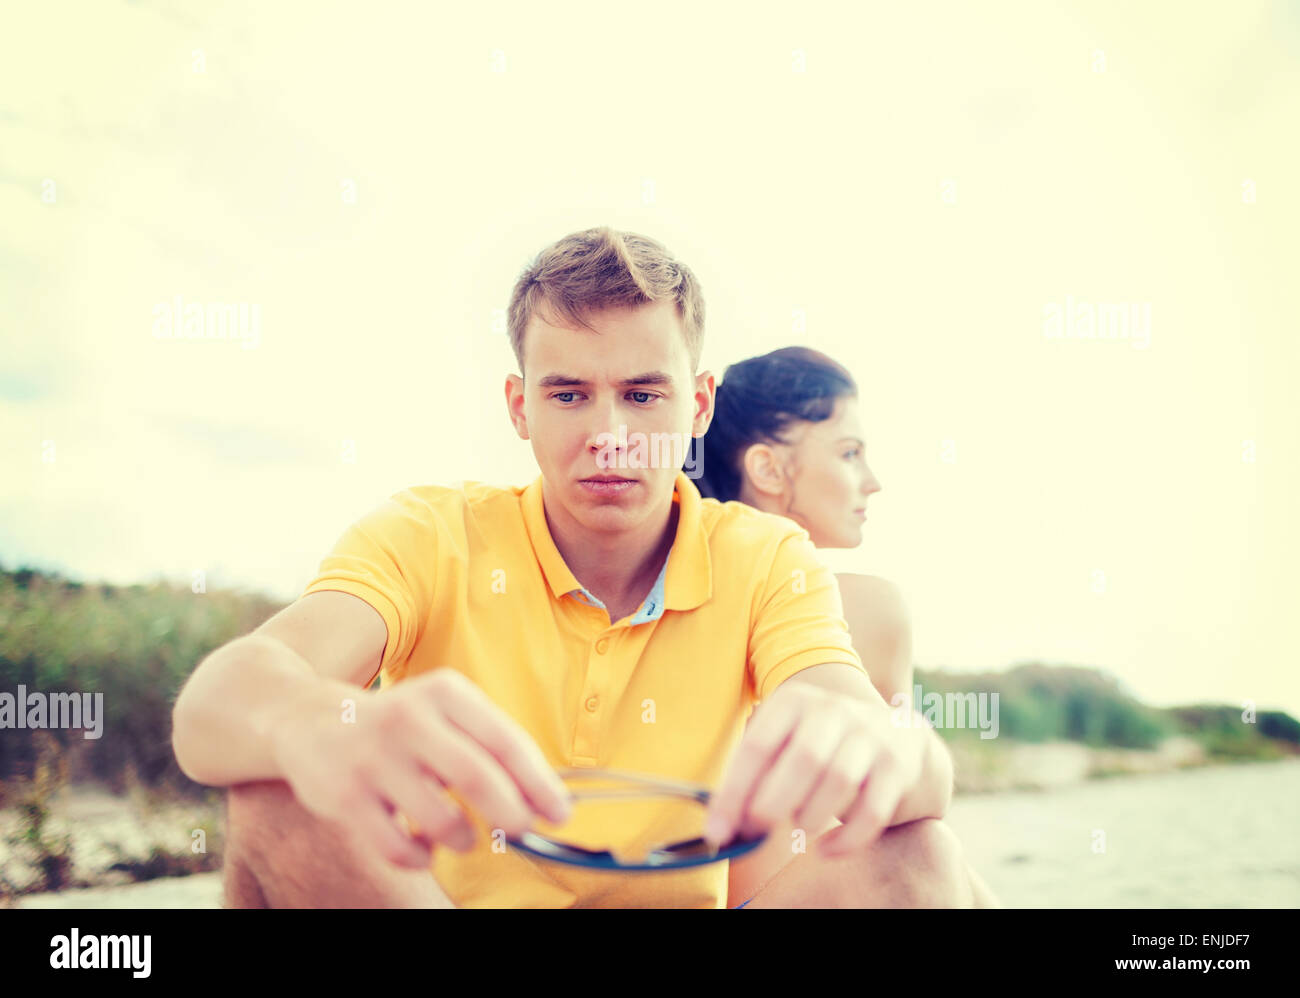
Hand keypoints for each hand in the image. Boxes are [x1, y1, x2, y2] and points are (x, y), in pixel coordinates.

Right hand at [271, 669, 572, 868]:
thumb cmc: (400, 726)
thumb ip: (488, 746)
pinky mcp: (344, 797)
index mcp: (444, 693)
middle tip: (522, 830)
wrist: (307, 718)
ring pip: (439, 819)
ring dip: (463, 838)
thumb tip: (545, 799)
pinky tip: (424, 846)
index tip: (559, 813)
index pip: (504, 740)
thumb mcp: (443, 713)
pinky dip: (422, 856)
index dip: (538, 782)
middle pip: (476, 777)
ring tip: (463, 835)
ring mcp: (373, 758)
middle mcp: (407, 719)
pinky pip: (399, 847)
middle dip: (511, 813)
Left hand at [703, 680, 924, 857]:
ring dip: (811, 815)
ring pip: (839, 781)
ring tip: (801, 826)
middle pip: (803, 759)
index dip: (734, 793)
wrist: (900, 740)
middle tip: (757, 830)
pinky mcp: (898, 766)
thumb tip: (723, 826)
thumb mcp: (787, 744)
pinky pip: (872, 811)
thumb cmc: (825, 749)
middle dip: (772, 803)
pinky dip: (846, 838)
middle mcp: (835, 710)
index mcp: (795, 701)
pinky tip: (828, 849)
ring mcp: (871, 735)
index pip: (758, 746)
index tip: (717, 832)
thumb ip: (756, 777)